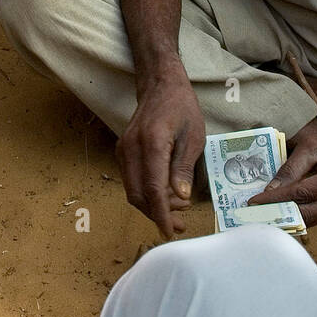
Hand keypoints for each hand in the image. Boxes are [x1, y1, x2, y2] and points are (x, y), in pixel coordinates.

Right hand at [115, 70, 204, 238]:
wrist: (160, 85)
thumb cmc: (182, 108)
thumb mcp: (193, 137)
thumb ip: (184, 168)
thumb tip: (181, 198)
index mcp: (151, 143)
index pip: (152, 189)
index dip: (161, 214)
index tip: (169, 231)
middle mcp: (131, 149)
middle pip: (138, 195)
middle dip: (157, 214)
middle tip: (180, 223)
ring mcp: (123, 150)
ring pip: (132, 190)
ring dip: (153, 205)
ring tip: (178, 208)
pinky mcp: (122, 151)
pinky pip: (132, 180)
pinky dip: (147, 193)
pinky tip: (166, 193)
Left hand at [247, 126, 316, 225]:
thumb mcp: (312, 146)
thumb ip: (292, 168)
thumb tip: (271, 190)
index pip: (302, 193)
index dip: (277, 199)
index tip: (255, 202)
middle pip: (307, 212)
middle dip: (280, 214)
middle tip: (255, 214)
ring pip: (312, 219)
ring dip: (288, 219)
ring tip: (264, 216)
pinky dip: (299, 217)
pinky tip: (282, 215)